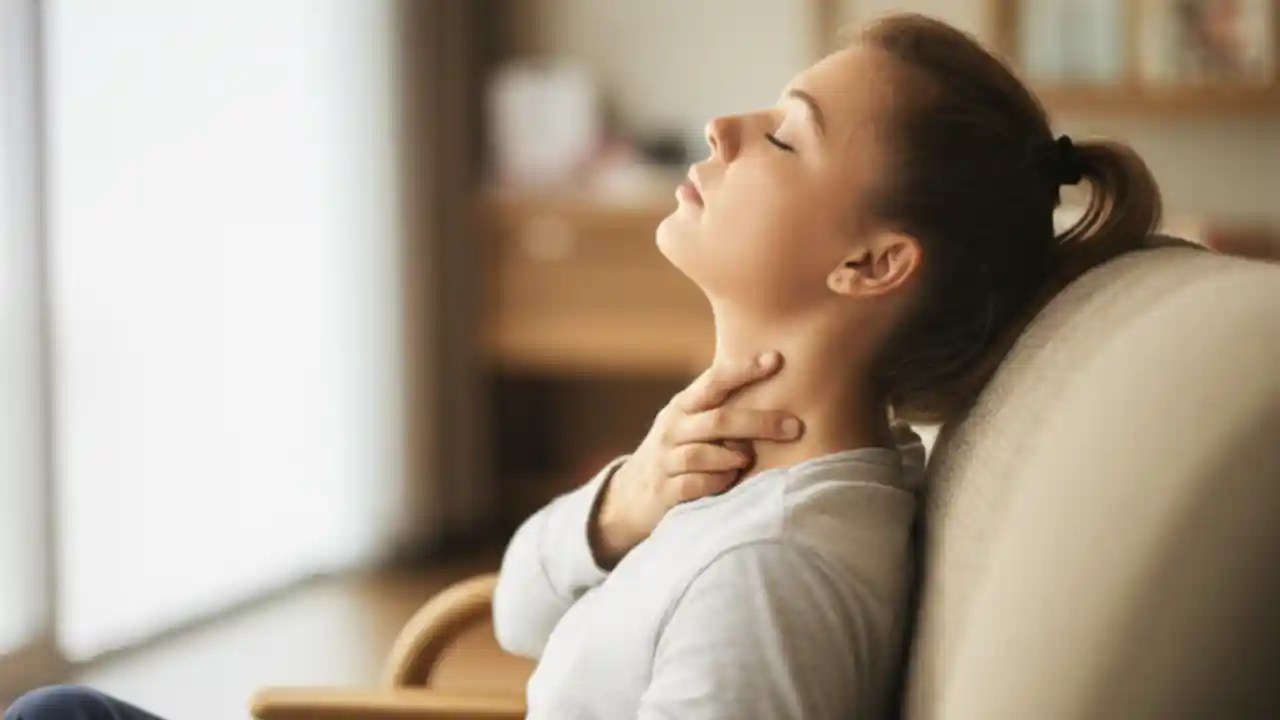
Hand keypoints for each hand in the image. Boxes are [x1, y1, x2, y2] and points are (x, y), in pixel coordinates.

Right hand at [589, 352, 802, 567]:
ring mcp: (665, 460)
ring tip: (749, 461)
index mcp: (683, 406)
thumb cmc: (676, 452)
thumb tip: (776, 386)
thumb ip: (720, 408)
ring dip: (732, 457)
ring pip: (701, 454)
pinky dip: (715, 483)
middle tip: (794, 426)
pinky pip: (692, 485)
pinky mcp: (664, 491)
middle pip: (718, 420)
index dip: (744, 370)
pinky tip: (730, 482)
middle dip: (758, 421)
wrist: (629, 494)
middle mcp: (672, 428)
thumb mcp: (689, 423)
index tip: (776, 359)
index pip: (714, 382)